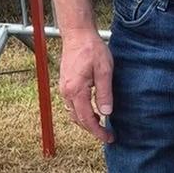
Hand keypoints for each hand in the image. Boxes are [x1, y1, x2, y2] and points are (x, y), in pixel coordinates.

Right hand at [58, 26, 113, 141]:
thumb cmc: (92, 49)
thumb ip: (105, 93)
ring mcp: (64, 88)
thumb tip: (106, 113)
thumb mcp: (104, 71)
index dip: (98, 132)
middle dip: (93, 130)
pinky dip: (81, 112)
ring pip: (73, 113)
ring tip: (102, 124)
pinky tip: (93, 110)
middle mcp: (66, 92)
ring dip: (86, 121)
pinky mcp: (65, 84)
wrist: (77, 35)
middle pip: (78, 119)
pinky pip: (71, 105)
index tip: (109, 138)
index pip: (87, 119)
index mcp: (76, 91)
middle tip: (108, 135)